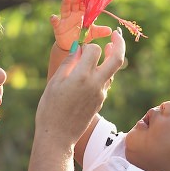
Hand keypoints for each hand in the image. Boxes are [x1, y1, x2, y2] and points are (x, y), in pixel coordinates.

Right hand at [37, 30, 124, 144]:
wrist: (58, 136)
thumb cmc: (50, 109)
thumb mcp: (55, 82)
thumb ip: (69, 63)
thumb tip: (79, 48)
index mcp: (82, 76)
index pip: (95, 50)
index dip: (88, 45)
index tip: (81, 47)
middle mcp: (95, 84)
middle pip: (117, 59)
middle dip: (119, 44)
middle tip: (116, 34)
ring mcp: (100, 93)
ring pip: (113, 71)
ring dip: (112, 57)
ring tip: (109, 47)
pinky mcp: (100, 101)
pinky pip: (106, 82)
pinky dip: (104, 72)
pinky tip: (96, 69)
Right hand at [50, 0, 111, 51]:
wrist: (72, 46)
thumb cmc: (82, 36)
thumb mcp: (92, 33)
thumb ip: (100, 31)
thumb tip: (110, 30)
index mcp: (82, 13)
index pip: (84, 3)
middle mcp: (73, 13)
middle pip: (74, 2)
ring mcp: (65, 19)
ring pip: (65, 8)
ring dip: (66, 2)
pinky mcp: (58, 26)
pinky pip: (55, 22)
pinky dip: (54, 19)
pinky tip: (53, 17)